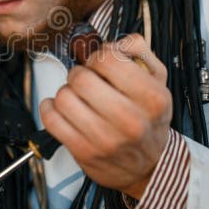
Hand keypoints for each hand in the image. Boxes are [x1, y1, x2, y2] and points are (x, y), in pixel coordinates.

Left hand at [39, 33, 170, 198]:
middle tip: (87, 81)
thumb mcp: (158, 81)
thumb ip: (139, 51)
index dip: (99, 57)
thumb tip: (116, 42)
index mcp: (152, 98)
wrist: (149, 166)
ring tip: (78, 98)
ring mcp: (106, 139)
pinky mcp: (84, 152)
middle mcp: (131, 120)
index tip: (100, 65)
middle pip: (81, 78)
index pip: (108, 59)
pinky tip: (61, 109)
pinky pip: (51, 119)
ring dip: (66, 92)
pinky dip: (50, 108)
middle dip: (80, 74)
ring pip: (63, 97)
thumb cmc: (148, 120)